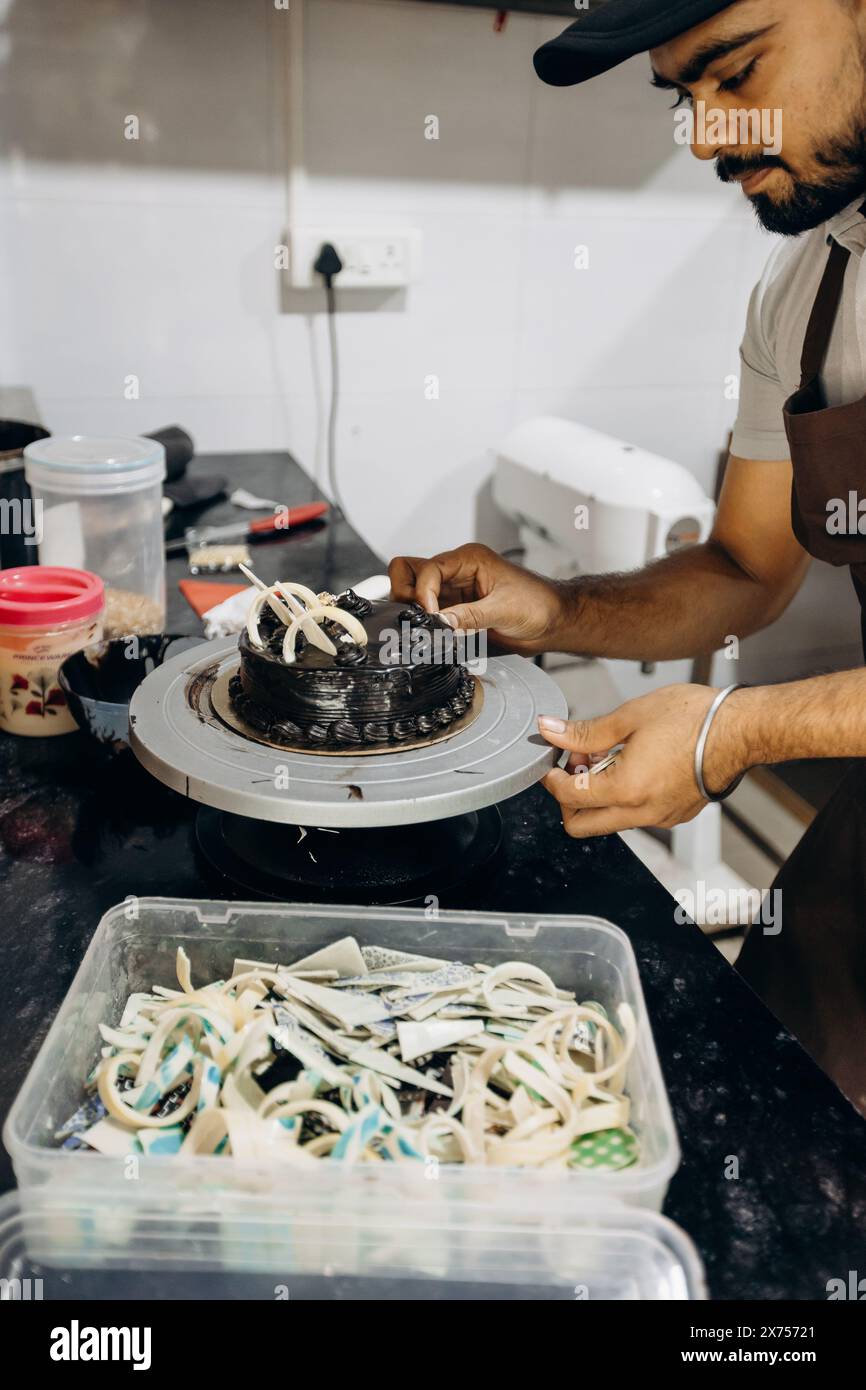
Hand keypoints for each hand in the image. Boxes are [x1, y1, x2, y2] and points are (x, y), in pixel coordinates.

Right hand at [388, 543, 568, 653]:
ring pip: (414, 593)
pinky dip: (426, 626)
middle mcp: (456, 572)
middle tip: (418, 617)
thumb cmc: (539, 604)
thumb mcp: (504, 609)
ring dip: (414, 611)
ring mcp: (453, 592)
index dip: (423, 593)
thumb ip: (470, 616)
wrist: (554, 622)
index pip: (428, 569)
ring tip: (427, 629)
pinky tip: (438, 637)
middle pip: (409, 572)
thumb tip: (440, 623)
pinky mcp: (455, 612)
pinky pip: (429, 615)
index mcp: (468, 559)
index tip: (431, 616)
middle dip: (406, 594)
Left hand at [537, 684, 748, 837]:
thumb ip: (585, 732)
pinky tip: (631, 765)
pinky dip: (622, 797)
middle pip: (582, 826)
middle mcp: (642, 813)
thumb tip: (551, 731)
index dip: (553, 778)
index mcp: (626, 789)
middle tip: (578, 764)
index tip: (555, 760)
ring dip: (596, 796)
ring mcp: (660, 818)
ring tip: (608, 757)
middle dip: (568, 798)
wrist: (740, 730)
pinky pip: (635, 816)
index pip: (569, 798)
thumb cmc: (695, 719)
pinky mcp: (674, 815)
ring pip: (609, 821)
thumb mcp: (630, 717)